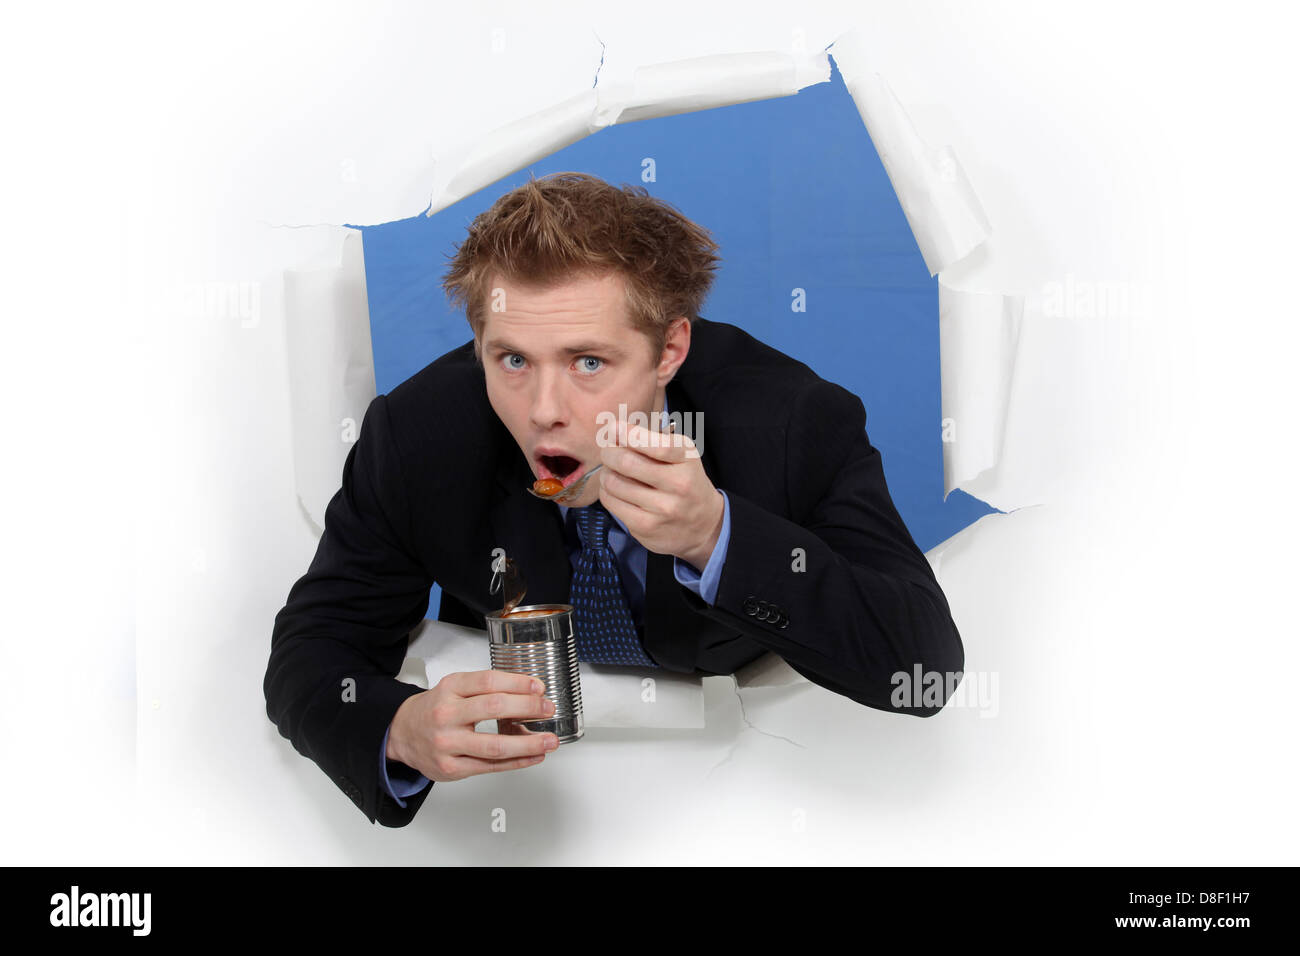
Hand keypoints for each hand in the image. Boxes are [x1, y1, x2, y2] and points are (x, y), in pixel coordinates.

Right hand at [386, 670, 558, 781]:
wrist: (403, 733)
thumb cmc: (435, 709)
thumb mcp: (454, 688)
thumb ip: (486, 689)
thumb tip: (529, 694)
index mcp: (450, 689)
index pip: (488, 681)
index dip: (518, 683)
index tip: (539, 687)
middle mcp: (447, 715)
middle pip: (494, 708)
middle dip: (528, 708)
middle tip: (547, 709)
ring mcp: (448, 744)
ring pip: (495, 745)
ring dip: (529, 743)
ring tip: (548, 741)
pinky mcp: (452, 768)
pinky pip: (490, 766)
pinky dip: (517, 762)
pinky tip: (533, 756)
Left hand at [598, 423, 724, 569]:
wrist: (703, 524)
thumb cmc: (686, 481)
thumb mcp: (682, 455)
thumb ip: (653, 440)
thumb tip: (615, 430)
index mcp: (686, 460)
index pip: (655, 445)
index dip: (628, 434)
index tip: (614, 428)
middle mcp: (678, 485)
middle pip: (626, 462)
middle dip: (609, 452)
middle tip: (608, 451)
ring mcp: (662, 509)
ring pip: (614, 482)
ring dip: (606, 472)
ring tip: (612, 471)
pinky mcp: (646, 527)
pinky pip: (611, 502)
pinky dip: (607, 491)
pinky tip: (615, 489)